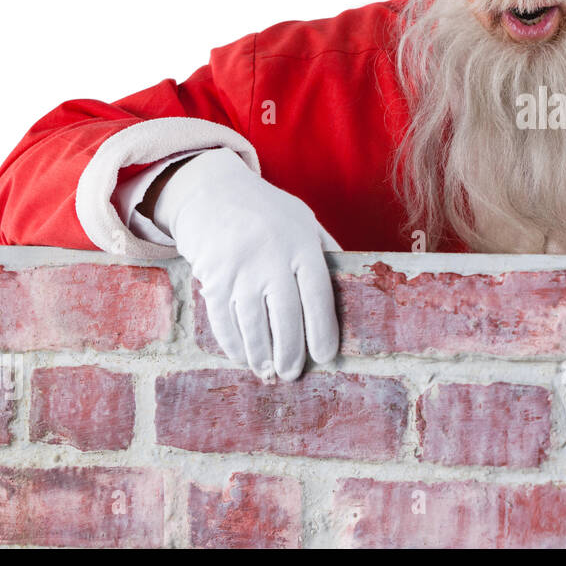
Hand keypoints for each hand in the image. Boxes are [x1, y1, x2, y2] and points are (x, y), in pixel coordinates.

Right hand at [151, 148, 340, 380]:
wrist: (212, 192)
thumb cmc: (267, 212)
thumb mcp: (303, 221)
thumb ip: (325, 252)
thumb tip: (354, 283)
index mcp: (301, 245)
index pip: (318, 294)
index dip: (322, 329)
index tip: (325, 356)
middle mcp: (272, 257)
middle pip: (285, 315)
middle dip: (290, 351)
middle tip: (293, 374)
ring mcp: (239, 268)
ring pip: (252, 323)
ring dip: (261, 354)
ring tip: (269, 372)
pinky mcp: (212, 276)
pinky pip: (222, 319)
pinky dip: (233, 343)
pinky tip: (243, 357)